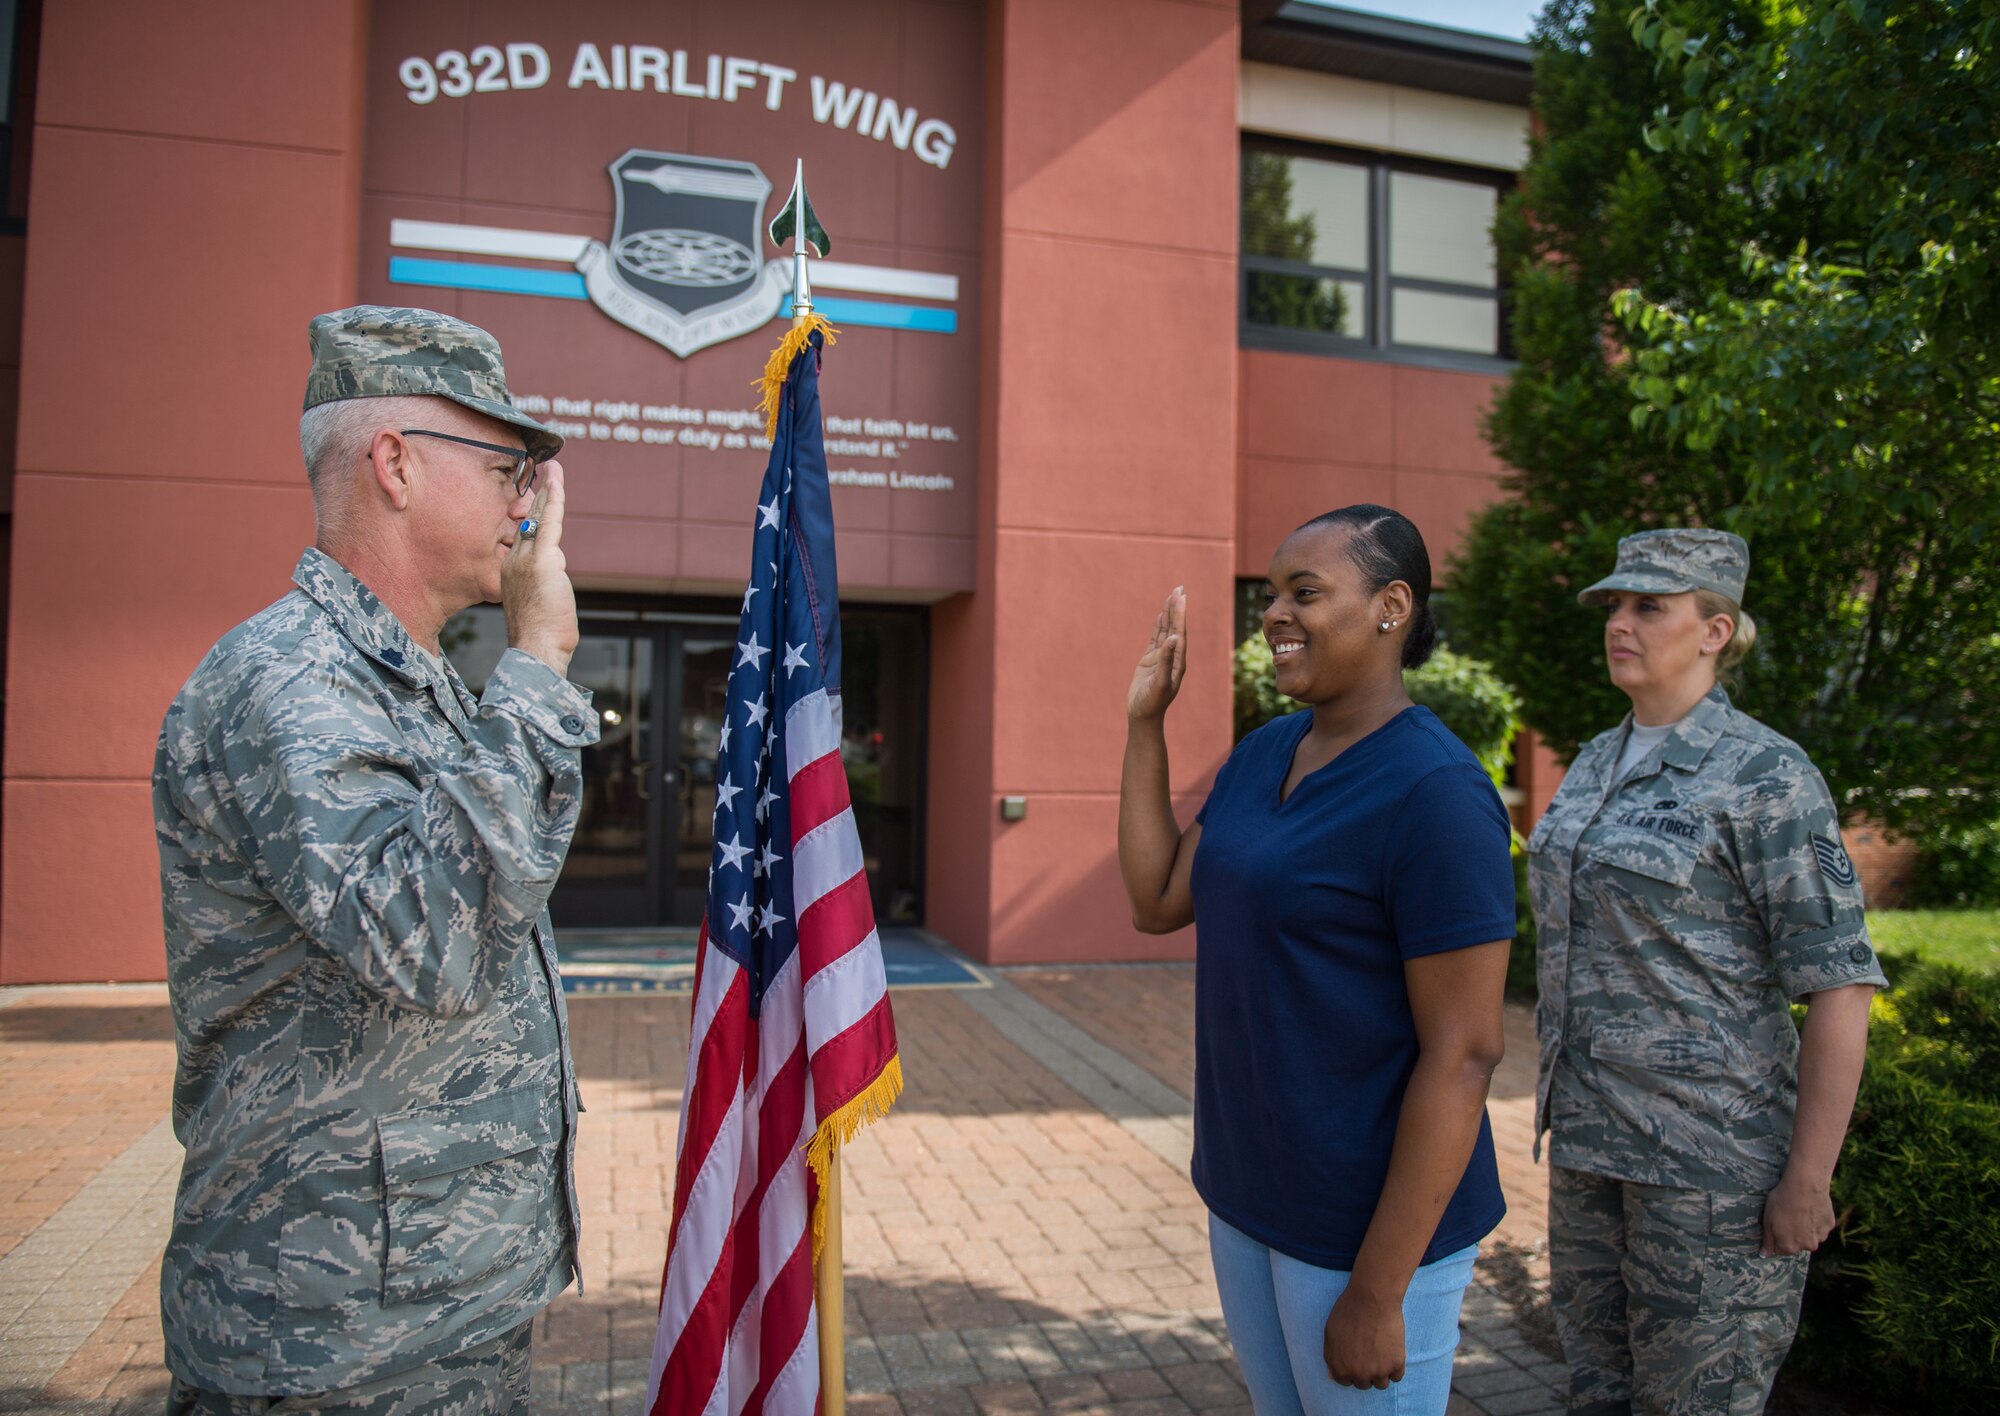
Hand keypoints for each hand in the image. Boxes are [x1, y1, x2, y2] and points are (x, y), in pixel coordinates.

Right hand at [502, 460, 578, 675]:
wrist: (535, 650)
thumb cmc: (539, 638)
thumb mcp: (536, 607)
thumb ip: (543, 587)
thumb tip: (554, 578)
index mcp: (508, 570)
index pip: (522, 536)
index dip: (532, 515)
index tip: (540, 499)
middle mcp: (513, 560)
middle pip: (528, 521)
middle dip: (539, 496)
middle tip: (548, 472)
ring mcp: (525, 559)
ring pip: (539, 517)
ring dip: (548, 490)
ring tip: (554, 469)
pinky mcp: (542, 560)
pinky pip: (550, 521)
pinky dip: (555, 497)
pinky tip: (557, 480)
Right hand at [1127, 587, 1186, 721]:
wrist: (1143, 716)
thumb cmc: (1152, 703)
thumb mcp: (1159, 683)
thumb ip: (1166, 661)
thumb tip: (1172, 639)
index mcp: (1178, 661)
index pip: (1180, 632)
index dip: (1180, 614)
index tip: (1181, 596)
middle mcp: (1172, 656)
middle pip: (1175, 627)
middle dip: (1176, 607)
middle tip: (1179, 587)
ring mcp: (1161, 657)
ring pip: (1166, 630)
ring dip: (1168, 613)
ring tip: (1171, 595)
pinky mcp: (1150, 661)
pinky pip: (1155, 638)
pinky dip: (1158, 626)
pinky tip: (1160, 616)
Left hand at [1323, 1286, 1404, 1389]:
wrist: (1372, 1298)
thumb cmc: (1349, 1311)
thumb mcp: (1330, 1333)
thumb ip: (1331, 1356)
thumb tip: (1333, 1376)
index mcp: (1339, 1368)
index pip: (1346, 1381)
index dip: (1351, 1369)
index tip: (1357, 1358)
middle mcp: (1358, 1374)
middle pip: (1363, 1384)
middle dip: (1365, 1371)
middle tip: (1369, 1352)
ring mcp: (1378, 1371)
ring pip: (1381, 1384)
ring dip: (1381, 1372)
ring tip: (1380, 1352)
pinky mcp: (1396, 1364)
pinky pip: (1397, 1376)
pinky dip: (1395, 1367)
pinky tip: (1391, 1351)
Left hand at [1762, 1170, 1835, 1255]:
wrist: (1804, 1186)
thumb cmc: (1782, 1202)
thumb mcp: (1767, 1220)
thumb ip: (1768, 1240)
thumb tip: (1764, 1255)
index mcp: (1789, 1247)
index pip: (1780, 1249)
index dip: (1776, 1236)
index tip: (1776, 1224)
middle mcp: (1807, 1246)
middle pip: (1797, 1243)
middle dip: (1793, 1234)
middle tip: (1789, 1216)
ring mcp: (1820, 1236)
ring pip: (1811, 1235)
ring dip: (1806, 1228)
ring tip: (1800, 1211)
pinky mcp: (1829, 1225)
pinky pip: (1821, 1226)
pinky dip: (1816, 1220)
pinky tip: (1811, 1208)